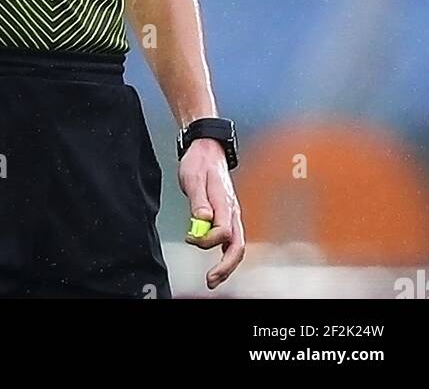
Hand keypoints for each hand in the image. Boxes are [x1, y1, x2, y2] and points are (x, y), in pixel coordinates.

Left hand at [178, 138, 244, 290]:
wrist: (207, 149)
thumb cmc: (200, 162)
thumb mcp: (193, 178)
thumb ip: (198, 201)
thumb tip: (202, 221)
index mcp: (225, 202)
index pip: (223, 230)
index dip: (207, 240)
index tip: (191, 238)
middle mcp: (232, 210)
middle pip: (237, 245)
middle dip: (226, 266)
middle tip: (211, 279)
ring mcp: (232, 214)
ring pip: (236, 245)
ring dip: (226, 264)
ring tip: (214, 278)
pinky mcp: (227, 215)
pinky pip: (230, 239)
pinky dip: (224, 253)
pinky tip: (217, 262)